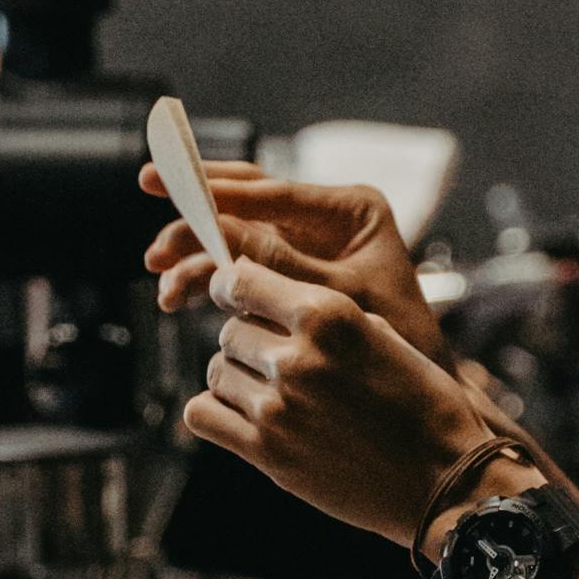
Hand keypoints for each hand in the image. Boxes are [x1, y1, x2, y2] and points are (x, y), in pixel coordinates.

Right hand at [139, 167, 452, 367]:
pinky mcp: (293, 278)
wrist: (423, 397)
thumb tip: (219, 232)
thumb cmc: (402, 344)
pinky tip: (182, 299)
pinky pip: (242, 269)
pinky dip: (211, 281)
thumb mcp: (339, 301)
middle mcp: (328, 220)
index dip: (212, 188)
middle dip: (194, 226)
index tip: (163, 182)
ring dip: (197, 261)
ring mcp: (309, 247)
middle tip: (155, 249)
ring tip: (168, 292)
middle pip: (245, 205)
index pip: (270, 189)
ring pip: (236, 239)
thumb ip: (282, 266)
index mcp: (353, 209)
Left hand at [186, 254, 490, 545]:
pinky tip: (248, 416)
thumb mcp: (385, 336)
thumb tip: (268, 300)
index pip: (241, 279)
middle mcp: (297, 357)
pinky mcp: (267, 452)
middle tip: (278, 361)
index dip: (232, 286)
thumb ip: (325, 315)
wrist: (444, 481)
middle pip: (229, 330)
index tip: (238, 297)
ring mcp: (277, 407)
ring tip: (273, 393)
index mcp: (329, 316)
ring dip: (237, 377)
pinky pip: (203, 415)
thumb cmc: (424, 407)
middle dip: (248, 340)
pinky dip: (217, 412)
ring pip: (216, 371)